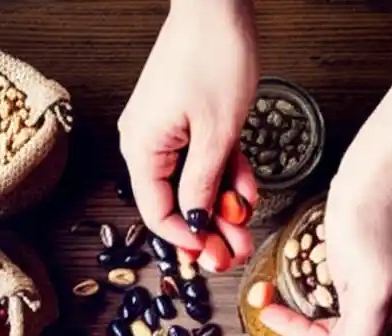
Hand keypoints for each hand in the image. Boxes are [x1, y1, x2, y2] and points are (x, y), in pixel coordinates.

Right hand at [118, 0, 258, 271]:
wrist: (215, 3)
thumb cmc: (214, 56)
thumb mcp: (218, 132)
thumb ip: (204, 184)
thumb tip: (198, 225)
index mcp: (141, 147)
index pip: (157, 212)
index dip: (187, 238)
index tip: (215, 255)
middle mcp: (143, 141)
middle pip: (175, 199)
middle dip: (211, 225)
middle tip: (238, 250)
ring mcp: (161, 128)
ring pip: (193, 178)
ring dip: (224, 198)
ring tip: (250, 217)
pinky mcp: (179, 116)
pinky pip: (200, 154)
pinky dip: (224, 169)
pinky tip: (247, 186)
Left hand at [260, 162, 391, 335]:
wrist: (382, 171)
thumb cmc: (375, 222)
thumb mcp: (372, 292)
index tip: (267, 314)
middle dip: (302, 330)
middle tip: (268, 308)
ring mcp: (384, 289)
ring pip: (336, 320)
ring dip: (306, 316)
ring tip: (277, 300)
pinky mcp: (371, 269)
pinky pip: (338, 298)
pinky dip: (314, 296)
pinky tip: (301, 285)